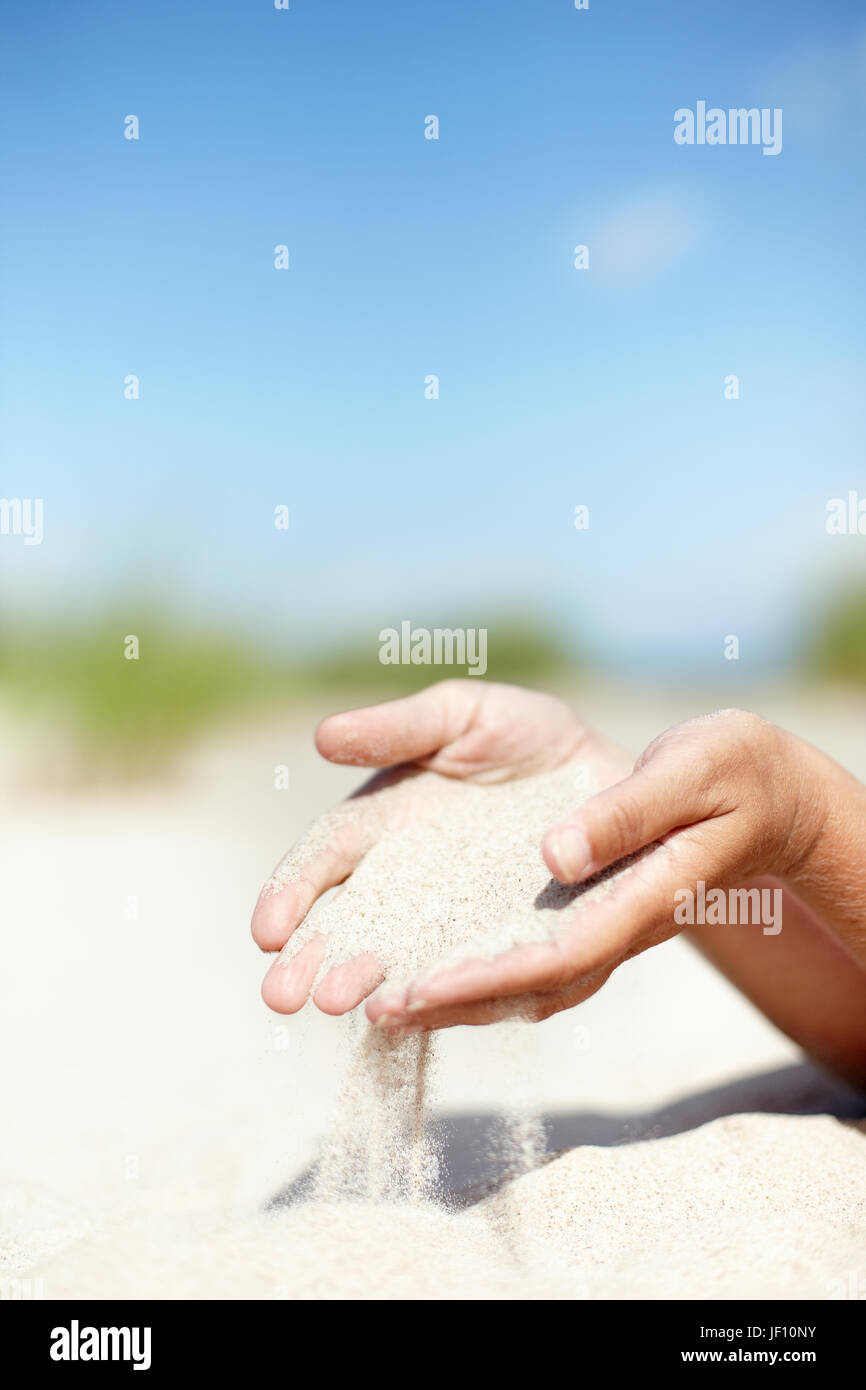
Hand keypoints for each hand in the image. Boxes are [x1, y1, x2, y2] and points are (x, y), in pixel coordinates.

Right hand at [252, 680, 628, 1015]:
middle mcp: (409, 882)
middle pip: (351, 924)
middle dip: (316, 959)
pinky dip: (445, 994)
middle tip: (283, 995)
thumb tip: (322, 737)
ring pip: (404, 957)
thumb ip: (397, 729)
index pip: (323, 862)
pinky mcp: (511, 946)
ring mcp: (458, 919)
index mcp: (382, 823)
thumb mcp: (462, 717)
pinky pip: (476, 973)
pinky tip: (413, 1012)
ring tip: (342, 1005)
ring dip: (370, 983)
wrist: (623, 779)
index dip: (292, 894)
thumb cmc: (530, 739)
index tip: (266, 930)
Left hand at [370, 709, 824, 1031]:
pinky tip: (418, 964)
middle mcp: (617, 929)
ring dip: (452, 998)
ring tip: (377, 1003)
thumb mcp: (691, 773)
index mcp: (645, 900)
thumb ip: (627, 813)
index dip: (488, 980)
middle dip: (452, 1005)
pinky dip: (473, 971)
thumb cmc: (733, 771)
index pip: (560, 958)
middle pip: (529, 989)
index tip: (421, 987)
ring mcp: (604, 928)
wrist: (762, 789)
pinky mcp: (588, 913)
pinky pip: (525, 956)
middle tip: (373, 1011)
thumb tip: (556, 857)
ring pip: (522, 984)